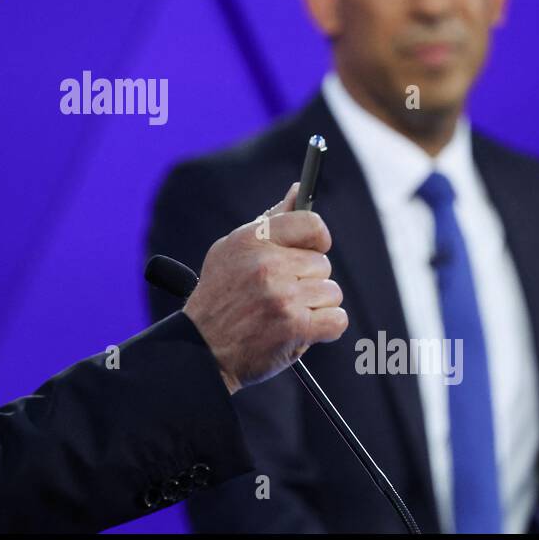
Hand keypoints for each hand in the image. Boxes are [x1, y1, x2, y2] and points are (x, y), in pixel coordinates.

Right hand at [183, 182, 346, 393]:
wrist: (201, 349)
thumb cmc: (220, 297)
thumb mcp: (233, 250)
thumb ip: (269, 221)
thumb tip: (296, 190)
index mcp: (252, 240)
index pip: (310, 223)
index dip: (317, 239)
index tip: (312, 250)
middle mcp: (268, 265)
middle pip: (322, 264)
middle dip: (308, 281)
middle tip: (281, 294)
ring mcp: (283, 296)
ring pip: (331, 292)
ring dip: (314, 307)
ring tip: (284, 314)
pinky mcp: (295, 326)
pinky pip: (337, 320)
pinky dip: (324, 328)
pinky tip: (300, 330)